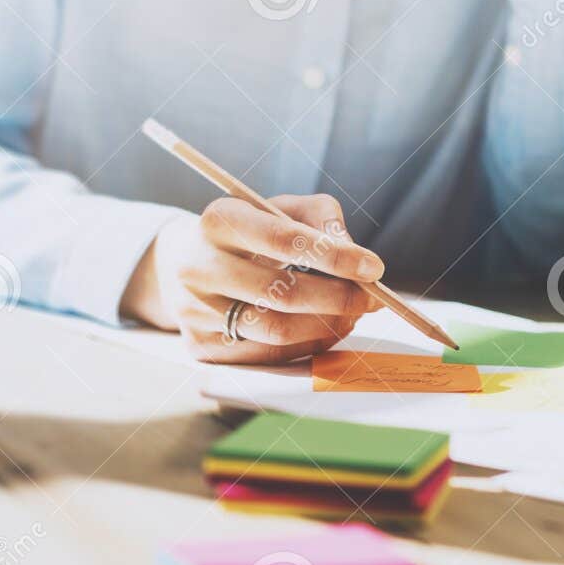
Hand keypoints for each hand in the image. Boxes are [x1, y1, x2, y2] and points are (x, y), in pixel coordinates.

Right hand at [121, 194, 384, 364]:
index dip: (334, 255)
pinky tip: (325, 329)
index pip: (283, 239)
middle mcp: (198, 266)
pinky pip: (268, 357)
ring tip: (352, 314)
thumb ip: (322, 216)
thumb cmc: (252, 230)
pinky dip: (308, 345)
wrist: (190, 262)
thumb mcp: (282, 207)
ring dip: (329, 327)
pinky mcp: (200, 346)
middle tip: (372, 299)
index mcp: (218, 220)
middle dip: (339, 298)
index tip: (374, 267)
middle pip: (282, 293)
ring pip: (277, 331)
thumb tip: (353, 251)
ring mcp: (194, 311)